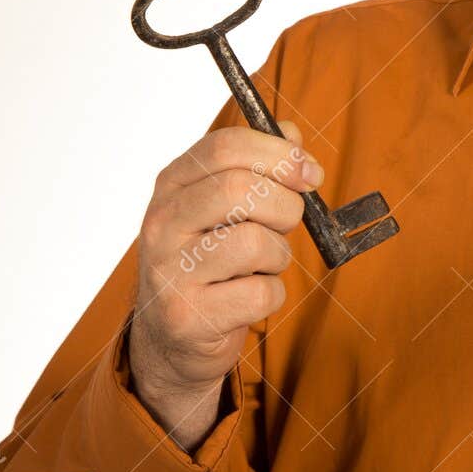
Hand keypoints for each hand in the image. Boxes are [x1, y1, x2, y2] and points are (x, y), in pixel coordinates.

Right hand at [128, 122, 321, 448]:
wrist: (174, 338)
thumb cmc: (213, 260)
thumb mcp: (227, 207)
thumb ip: (259, 166)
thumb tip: (290, 133)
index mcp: (173, 185)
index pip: (225, 147)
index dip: (279, 154)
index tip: (311, 173)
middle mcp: (161, 223)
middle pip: (239, 189)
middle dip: (285, 206)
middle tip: (287, 224)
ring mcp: (169, 271)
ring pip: (254, 242)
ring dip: (278, 256)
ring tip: (261, 266)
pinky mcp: (186, 316)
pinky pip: (259, 294)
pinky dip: (271, 296)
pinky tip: (248, 298)